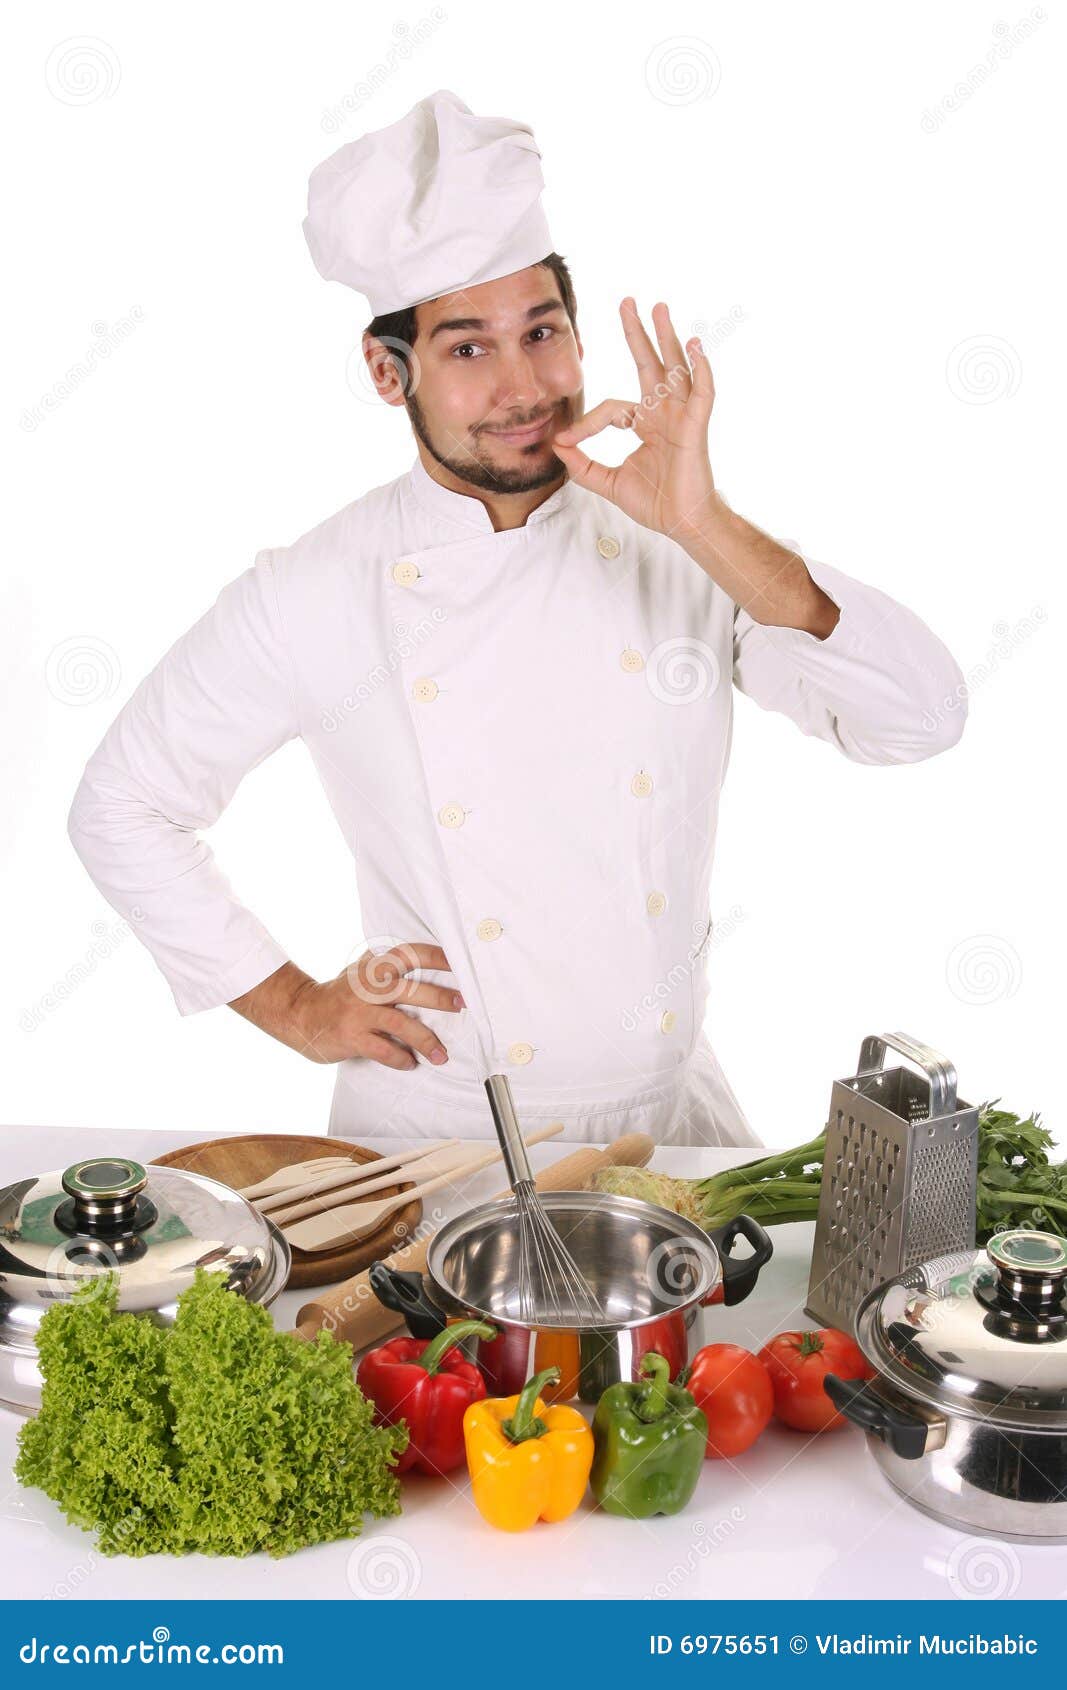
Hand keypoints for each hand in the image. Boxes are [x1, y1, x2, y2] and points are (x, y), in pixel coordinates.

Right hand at [291, 943, 463, 1068]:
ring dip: (426, 1040)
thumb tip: (421, 956)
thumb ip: (385, 964)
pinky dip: (401, 1058)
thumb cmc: (338, 995)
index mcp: (374, 968)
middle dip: (440, 998)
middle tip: (462, 1005)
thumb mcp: (359, 972)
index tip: (460, 963)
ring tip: (441, 1055)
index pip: (409, 954)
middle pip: (411, 990)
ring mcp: (360, 1013)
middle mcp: (368, 988)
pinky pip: (384, 1050)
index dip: (436, 956)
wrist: (300, 1014)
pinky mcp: (352, 1037)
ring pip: (401, 1024)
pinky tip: (411, 1063)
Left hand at [551, 298, 716, 540]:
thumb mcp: (607, 483)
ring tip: (658, 307)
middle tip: (627, 302)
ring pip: (675, 368)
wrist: (681, 524)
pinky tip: (694, 346)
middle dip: (638, 333)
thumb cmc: (655, 503)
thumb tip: (556, 446)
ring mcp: (682, 417)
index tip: (566, 440)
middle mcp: (664, 414)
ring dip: (667, 337)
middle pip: (650, 364)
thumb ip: (582, 466)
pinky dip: (700, 369)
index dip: (587, 423)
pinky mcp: (696, 427)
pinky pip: (701, 392)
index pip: (612, 408)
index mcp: (646, 424)